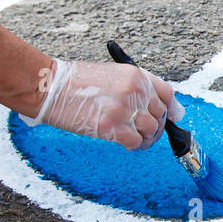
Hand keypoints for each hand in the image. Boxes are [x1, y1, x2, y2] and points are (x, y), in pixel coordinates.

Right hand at [22, 59, 184, 150]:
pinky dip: (133, 146)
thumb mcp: (112, 75)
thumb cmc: (76, 82)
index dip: (172, 108)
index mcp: (135, 75)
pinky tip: (123, 142)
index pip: (167, 93)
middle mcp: (134, 90)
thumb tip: (167, 109)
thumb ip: (137, 88)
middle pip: (161, 115)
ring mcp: (123, 109)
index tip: (173, 118)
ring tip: (132, 138)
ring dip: (144, 138)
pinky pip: (136, 142)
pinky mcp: (110, 127)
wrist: (49, 87)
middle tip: (142, 132)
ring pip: (151, 130)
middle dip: (155, 127)